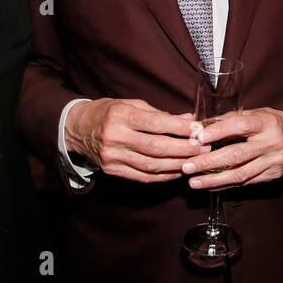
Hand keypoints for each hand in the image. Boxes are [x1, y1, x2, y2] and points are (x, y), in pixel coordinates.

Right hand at [65, 98, 204, 183]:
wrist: (77, 129)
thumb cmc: (109, 112)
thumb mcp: (132, 105)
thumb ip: (160, 114)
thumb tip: (189, 120)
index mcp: (121, 116)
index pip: (156, 124)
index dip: (179, 128)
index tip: (198, 129)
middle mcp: (116, 137)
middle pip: (156, 148)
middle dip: (184, 149)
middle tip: (204, 148)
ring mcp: (113, 157)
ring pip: (152, 165)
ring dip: (178, 164)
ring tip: (196, 160)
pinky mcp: (113, 171)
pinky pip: (144, 177)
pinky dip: (164, 176)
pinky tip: (178, 171)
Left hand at [180, 107, 282, 189]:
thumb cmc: (269, 123)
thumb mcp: (254, 114)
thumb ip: (228, 119)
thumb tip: (199, 126)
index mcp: (266, 123)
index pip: (241, 126)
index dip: (219, 131)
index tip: (199, 138)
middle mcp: (272, 143)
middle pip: (237, 155)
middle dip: (209, 162)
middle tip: (188, 166)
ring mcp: (273, 162)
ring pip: (240, 174)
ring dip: (213, 179)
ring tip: (193, 182)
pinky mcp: (272, 176)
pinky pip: (245, 183)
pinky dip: (225, 185)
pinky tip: (210, 186)